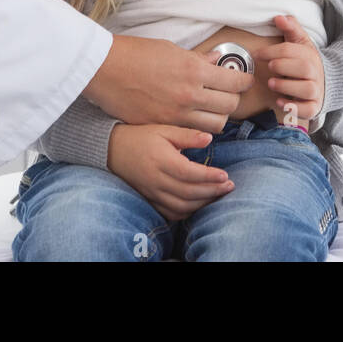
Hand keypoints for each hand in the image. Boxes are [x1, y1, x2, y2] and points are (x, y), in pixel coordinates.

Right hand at [83, 35, 254, 135]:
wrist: (103, 69)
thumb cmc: (134, 53)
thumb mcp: (170, 49)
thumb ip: (197, 59)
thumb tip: (215, 60)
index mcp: (194, 70)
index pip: (234, 82)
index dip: (243, 81)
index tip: (243, 79)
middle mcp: (189, 95)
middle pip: (230, 107)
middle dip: (233, 99)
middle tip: (228, 93)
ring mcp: (176, 114)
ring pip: (215, 126)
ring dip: (218, 117)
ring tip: (211, 108)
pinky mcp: (163, 126)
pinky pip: (193, 134)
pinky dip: (199, 129)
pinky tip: (194, 119)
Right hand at [106, 123, 234, 221]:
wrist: (112, 150)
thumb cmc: (141, 136)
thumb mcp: (163, 129)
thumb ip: (187, 135)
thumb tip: (209, 139)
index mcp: (161, 160)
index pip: (190, 173)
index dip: (209, 176)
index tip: (226, 175)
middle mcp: (157, 180)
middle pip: (189, 192)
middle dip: (212, 191)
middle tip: (230, 186)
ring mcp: (152, 192)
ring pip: (182, 205)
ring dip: (203, 203)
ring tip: (219, 194)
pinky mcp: (150, 199)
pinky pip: (171, 212)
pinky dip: (188, 211)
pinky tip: (199, 204)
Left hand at [254, 14, 325, 128]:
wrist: (324, 81)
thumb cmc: (305, 61)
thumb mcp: (299, 42)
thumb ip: (290, 29)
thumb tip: (279, 17)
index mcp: (310, 55)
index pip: (291, 50)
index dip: (272, 51)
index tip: (257, 54)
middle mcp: (315, 73)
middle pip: (304, 68)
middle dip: (283, 66)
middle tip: (269, 67)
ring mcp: (316, 90)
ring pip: (308, 89)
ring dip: (287, 86)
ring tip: (272, 83)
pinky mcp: (314, 106)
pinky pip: (308, 109)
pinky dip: (294, 107)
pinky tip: (281, 101)